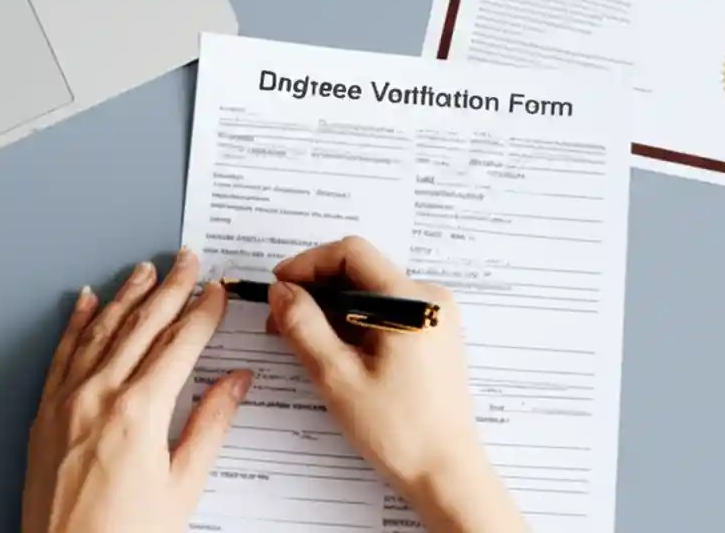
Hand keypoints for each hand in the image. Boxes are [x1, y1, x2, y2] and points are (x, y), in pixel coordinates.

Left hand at [22, 249, 251, 532]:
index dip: (202, 312)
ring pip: (100, 331)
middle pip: (142, 326)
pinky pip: (62, 354)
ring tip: (144, 271)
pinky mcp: (44, 415)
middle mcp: (98, 397)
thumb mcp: (182, 487)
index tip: (217, 291)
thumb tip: (236, 382)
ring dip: (126, 296)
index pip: (180, 344)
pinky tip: (85, 301)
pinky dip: (76, 323)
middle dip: (170, 288)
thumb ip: (210, 426)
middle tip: (187, 261)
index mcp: (139, 413)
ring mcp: (65, 403)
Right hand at [269, 237, 526, 532]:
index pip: (352, 253)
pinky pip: (387, 311)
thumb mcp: (338, 376)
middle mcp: (430, 298)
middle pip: (361, 270)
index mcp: (411, 301)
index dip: (308, 263)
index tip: (278, 286)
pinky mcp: (434, 334)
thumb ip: (304, 325)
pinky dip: (355, 321)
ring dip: (333, 307)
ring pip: (371, 292)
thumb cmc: (397, 430)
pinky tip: (333, 349)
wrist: (446, 471)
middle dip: (316, 288)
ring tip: (301, 339)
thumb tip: (280, 290)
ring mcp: (435, 316)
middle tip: (280, 319)